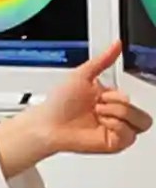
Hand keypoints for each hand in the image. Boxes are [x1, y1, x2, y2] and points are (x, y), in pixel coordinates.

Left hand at [0, 41, 152, 176]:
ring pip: (141, 122)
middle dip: (119, 104)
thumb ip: (102, 60)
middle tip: (98, 104)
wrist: (47, 124)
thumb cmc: (59, 103)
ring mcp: (115, 130)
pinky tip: (100, 123)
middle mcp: (115, 115)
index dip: (116, 95)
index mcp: (110, 100)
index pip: (131, 97)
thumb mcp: (82, 75)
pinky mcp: (114, 143)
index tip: (99, 94)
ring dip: (117, 113)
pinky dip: (115, 125)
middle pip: (141, 112)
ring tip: (98, 113)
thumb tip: (116, 44)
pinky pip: (129, 135)